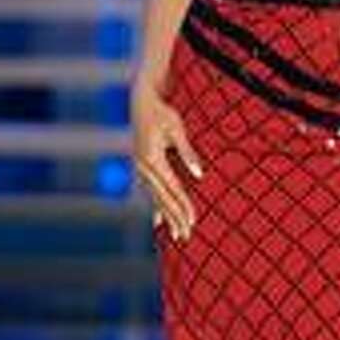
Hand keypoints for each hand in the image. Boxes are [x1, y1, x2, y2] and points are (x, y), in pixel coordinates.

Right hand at [130, 84, 203, 241]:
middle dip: (176, 218)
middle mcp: (143, 168)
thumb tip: (199, 175)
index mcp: (152, 159)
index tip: (193, 220)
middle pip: (162, 198)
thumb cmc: (162, 113)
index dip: (183, 205)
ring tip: (177, 235)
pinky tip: (158, 223)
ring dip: (167, 217)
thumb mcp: (177, 129)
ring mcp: (140, 169)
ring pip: (155, 199)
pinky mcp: (141, 169)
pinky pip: (149, 193)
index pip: (172, 188)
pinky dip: (156, 208)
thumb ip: (187, 152)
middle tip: (186, 236)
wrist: (140, 103)